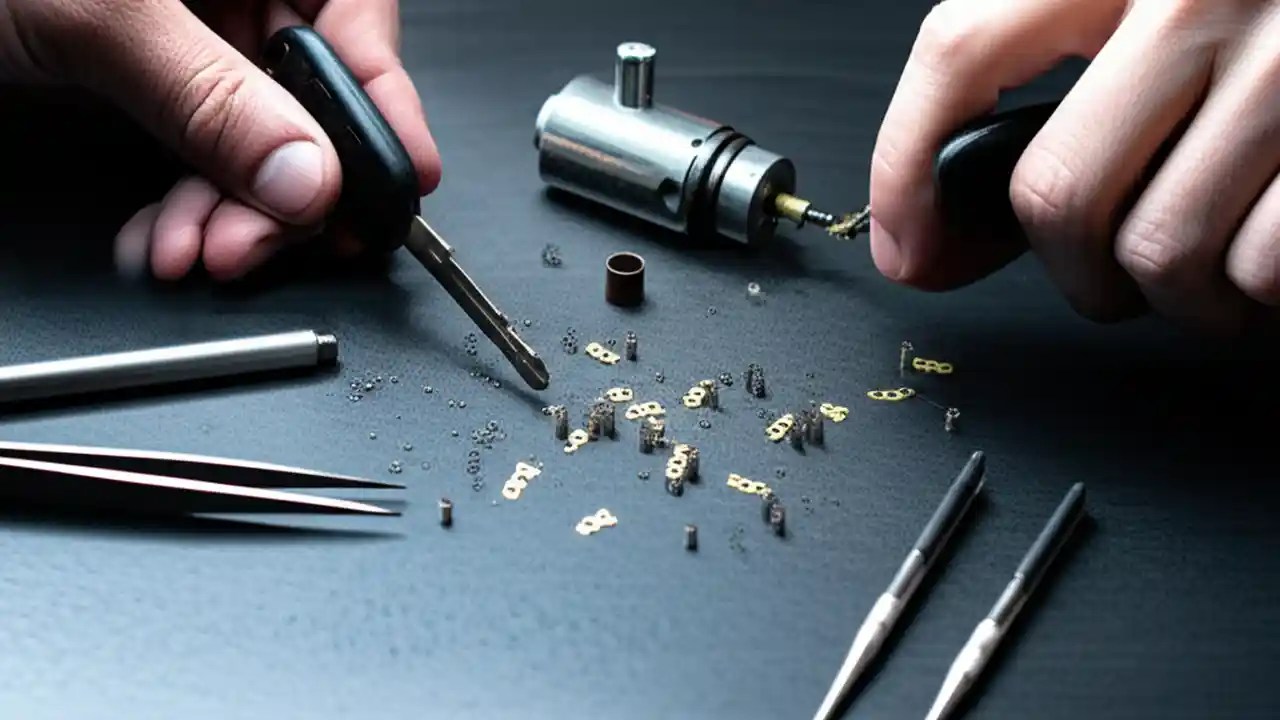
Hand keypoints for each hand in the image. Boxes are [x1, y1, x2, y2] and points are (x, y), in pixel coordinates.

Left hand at [0, 0, 440, 280]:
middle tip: (271, 238)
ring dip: (232, 212)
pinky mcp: (150, 78)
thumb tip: (306, 174)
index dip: (382, 98)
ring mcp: (189, 30)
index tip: (396, 174)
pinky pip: (198, 154)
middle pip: (308, 90)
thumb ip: (210, 97)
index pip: (353, 10)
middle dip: (289, 182)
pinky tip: (168, 239)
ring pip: (254, 136)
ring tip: (202, 253)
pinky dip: (187, 207)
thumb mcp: (97, 14)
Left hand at [869, 0, 1279, 333]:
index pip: (961, 52)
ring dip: (1174, 295)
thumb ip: (1062, 70)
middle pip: (1059, 195)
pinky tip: (1270, 253)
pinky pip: (1268, 269)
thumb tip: (943, 229)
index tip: (908, 247)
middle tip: (1104, 272)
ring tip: (1207, 266)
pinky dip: (1261, 295)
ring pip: (1162, 253)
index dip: (905, 173)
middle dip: (1072, 271)